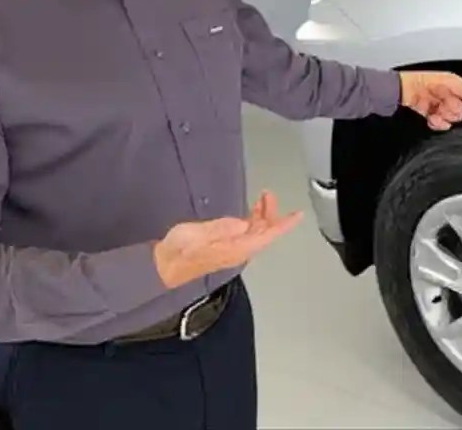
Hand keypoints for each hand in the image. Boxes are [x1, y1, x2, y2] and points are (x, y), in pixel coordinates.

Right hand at [152, 190, 301, 288]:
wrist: (164, 266)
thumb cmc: (178, 252)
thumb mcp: (197, 235)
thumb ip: (221, 228)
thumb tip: (242, 223)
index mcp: (236, 248)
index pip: (268, 235)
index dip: (284, 224)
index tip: (298, 215)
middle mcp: (238, 250)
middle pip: (265, 232)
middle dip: (271, 214)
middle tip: (268, 195)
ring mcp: (232, 249)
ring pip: (256, 232)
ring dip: (262, 216)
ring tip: (261, 200)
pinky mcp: (224, 247)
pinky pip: (246, 233)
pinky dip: (251, 221)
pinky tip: (248, 215)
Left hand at [399, 71, 461, 130]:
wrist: (403, 89)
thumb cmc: (422, 81)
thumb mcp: (447, 83)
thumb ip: (460, 94)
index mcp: (455, 84)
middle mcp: (449, 95)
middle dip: (453, 110)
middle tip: (443, 105)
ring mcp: (440, 105)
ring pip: (451, 119)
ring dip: (443, 117)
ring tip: (434, 111)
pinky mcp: (431, 113)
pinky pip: (440, 124)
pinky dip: (436, 123)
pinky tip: (431, 118)